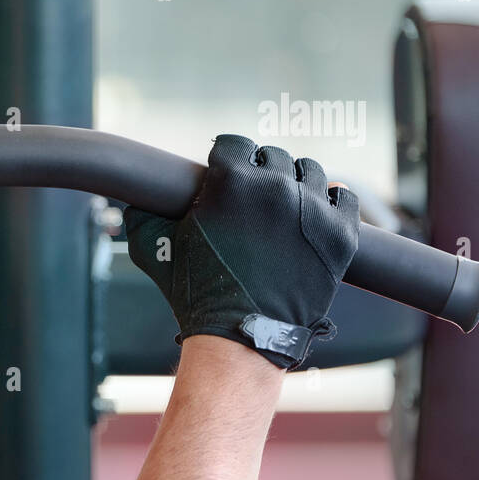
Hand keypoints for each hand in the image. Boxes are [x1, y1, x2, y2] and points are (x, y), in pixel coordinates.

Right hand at [123, 133, 359, 369]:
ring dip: (296, 184)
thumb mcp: (154, 249)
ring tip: (284, 208)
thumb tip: (134, 202)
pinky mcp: (339, 235)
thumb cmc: (196, 293)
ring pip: (310, 172)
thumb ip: (141, 217)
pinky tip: (314, 216)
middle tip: (253, 200)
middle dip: (261, 173)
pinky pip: (344, 197)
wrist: (239, 336)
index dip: (228, 160)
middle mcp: (275, 186)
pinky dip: (331, 203)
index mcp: (232, 181)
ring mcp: (311, 210)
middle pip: (274, 155)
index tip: (228, 177)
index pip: (236, 143)